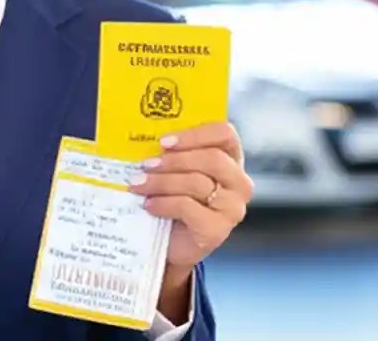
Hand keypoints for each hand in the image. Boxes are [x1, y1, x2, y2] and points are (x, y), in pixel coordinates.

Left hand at [129, 122, 252, 271]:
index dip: (195, 135)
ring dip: (161, 181)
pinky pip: (187, 206)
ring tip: (138, 183)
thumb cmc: (173, 198)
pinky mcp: (217, 230)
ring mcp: (232, 208)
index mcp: (230, 159)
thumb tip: (146, 137)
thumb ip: (171, 153)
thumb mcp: (175, 171)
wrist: (171, 243)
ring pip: (197, 182)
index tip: (164, 141)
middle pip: (212, 159)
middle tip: (146, 163)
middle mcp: (239, 183)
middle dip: (175, 160)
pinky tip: (148, 204)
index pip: (224, 134)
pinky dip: (163, 202)